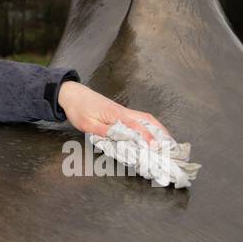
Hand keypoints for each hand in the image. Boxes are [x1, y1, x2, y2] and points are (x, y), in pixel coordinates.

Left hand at [57, 81, 172, 146]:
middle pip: (147, 120)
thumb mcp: (87, 124)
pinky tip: (152, 134)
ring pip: (145, 119)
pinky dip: (149, 127)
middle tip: (171, 146)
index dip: (146, 137)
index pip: (135, 126)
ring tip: (167, 142)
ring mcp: (123, 111)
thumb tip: (121, 139)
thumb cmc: (78, 109)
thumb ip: (104, 131)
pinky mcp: (121, 113)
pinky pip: (139, 119)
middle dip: (160, 133)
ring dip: (157, 129)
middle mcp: (123, 111)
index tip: (155, 147)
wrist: (72, 94)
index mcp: (115, 114)